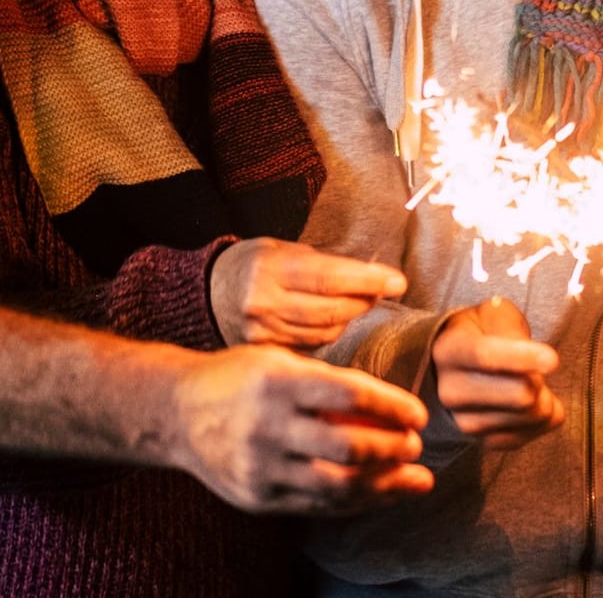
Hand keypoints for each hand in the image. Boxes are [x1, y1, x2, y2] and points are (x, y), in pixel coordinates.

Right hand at [168, 343, 432, 515]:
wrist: (176, 413)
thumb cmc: (239, 378)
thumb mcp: (278, 360)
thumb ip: (327, 380)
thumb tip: (391, 403)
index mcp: (277, 382)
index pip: (349, 395)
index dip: (392, 406)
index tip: (418, 413)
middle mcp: (267, 426)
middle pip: (347, 447)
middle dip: (392, 451)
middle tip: (415, 446)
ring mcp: (260, 467)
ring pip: (336, 486)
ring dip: (384, 486)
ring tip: (413, 479)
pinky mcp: (257, 498)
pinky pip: (317, 505)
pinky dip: (355, 502)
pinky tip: (380, 495)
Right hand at [210, 238, 406, 347]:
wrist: (204, 294)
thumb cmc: (249, 264)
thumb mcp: (279, 249)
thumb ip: (319, 263)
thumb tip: (368, 275)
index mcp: (270, 267)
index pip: (330, 276)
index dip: (369, 280)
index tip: (398, 281)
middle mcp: (265, 301)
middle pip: (332, 308)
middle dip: (365, 300)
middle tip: (381, 290)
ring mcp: (264, 332)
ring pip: (326, 331)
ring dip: (350, 318)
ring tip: (357, 303)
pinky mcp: (266, 352)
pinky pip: (311, 346)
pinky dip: (329, 334)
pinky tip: (331, 321)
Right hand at [431, 296, 563, 449]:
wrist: (456, 367)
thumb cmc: (480, 333)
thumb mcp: (492, 314)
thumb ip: (511, 329)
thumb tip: (535, 360)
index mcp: (448, 351)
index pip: (485, 357)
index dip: (522, 358)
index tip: (552, 360)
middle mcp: (450, 392)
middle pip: (518, 395)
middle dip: (539, 378)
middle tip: (536, 366)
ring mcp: (465, 422)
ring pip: (532, 415)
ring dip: (544, 396)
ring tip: (531, 382)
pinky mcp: (485, 443)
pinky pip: (536, 432)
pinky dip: (544, 415)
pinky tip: (532, 400)